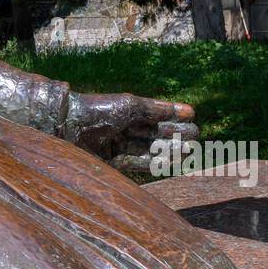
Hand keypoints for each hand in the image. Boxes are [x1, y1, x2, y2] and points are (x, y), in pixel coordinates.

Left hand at [63, 91, 198, 175]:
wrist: (70, 127)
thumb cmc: (100, 110)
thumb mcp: (130, 106)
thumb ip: (154, 109)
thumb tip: (179, 109)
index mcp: (124, 111)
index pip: (153, 114)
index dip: (172, 115)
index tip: (193, 115)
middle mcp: (122, 128)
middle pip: (153, 132)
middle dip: (175, 134)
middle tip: (197, 135)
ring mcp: (118, 145)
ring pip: (149, 148)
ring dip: (171, 149)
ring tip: (191, 149)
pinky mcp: (113, 162)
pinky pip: (139, 163)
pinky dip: (157, 162)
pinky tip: (174, 160)